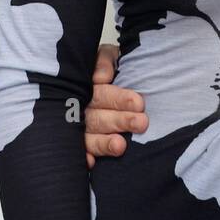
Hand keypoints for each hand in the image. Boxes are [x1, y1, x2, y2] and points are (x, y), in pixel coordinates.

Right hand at [85, 43, 146, 167]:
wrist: (108, 78)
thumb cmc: (111, 68)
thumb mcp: (109, 56)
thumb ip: (105, 61)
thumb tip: (101, 77)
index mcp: (88, 87)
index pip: (103, 94)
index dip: (119, 99)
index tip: (139, 103)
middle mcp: (81, 108)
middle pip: (98, 117)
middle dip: (120, 121)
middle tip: (141, 122)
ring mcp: (78, 128)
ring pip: (89, 137)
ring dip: (104, 143)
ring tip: (121, 146)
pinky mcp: (80, 144)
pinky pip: (79, 152)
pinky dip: (83, 158)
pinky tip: (91, 163)